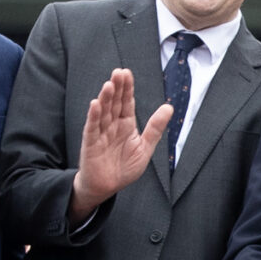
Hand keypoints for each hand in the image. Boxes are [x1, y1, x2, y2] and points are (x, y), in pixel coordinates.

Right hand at [67, 68, 172, 224]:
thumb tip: (169, 107)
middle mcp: (112, 125)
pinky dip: (94, 116)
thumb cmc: (124, 168)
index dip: (127, 88)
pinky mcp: (90, 143)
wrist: (107, 187)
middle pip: (114, 103)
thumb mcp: (145, 148)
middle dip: (117, 88)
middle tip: (118, 72)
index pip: (127, 102)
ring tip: (109, 84)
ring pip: (103, 112)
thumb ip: (155, 128)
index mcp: (126, 124)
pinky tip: (95, 104)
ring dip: (105, 98)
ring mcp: (100, 132)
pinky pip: (92, 127)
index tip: (127, 73)